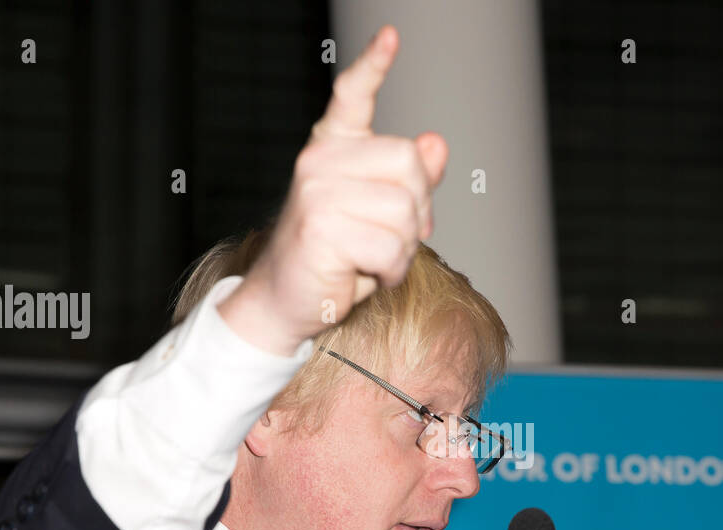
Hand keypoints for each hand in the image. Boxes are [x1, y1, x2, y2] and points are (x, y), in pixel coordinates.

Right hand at [219, 24, 448, 355]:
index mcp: (332, 148)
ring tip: (374, 259)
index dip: (373, 66)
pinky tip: (364, 274)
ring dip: (403, 249)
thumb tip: (436, 144)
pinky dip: (390, 271)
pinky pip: (390, 248)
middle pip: (410, 164)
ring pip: (405, 213)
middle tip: (393, 237)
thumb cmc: (334, 257)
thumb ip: (408, 180)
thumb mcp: (378, 214)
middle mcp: (321, 161)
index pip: (352, 96)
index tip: (391, 36)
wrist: (286, 299)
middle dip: (417, 210)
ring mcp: (318, 192)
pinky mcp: (322, 228)